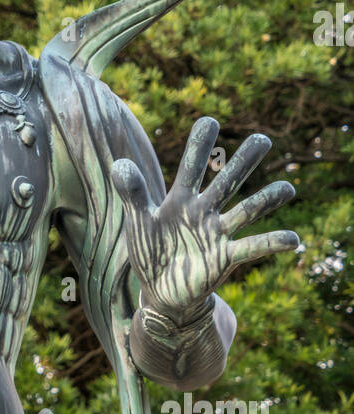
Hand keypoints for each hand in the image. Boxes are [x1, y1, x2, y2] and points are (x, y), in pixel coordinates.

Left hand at [111, 117, 298, 320]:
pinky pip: (252, 248)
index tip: (211, 121)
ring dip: (267, 200)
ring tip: (289, 188)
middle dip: (244, 161)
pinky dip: (272, 243)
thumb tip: (120, 163)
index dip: (200, 146)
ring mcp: (218, 234)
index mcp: (181, 199)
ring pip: (247, 211)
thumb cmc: (152, 251)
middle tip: (264, 139)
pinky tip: (294, 239)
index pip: (192, 167)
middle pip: (228, 181)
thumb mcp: (139, 221)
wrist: (162, 292)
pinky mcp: (225, 258)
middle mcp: (204, 211)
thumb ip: (132, 193)